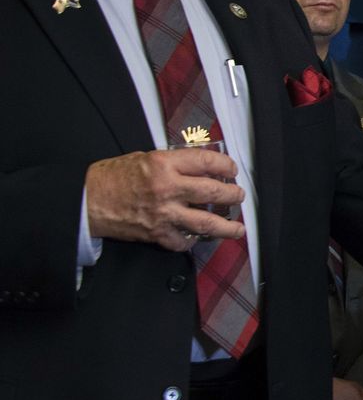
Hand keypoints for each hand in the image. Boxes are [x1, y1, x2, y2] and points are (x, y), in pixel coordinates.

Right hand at [84, 149, 244, 250]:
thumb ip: (174, 163)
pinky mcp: (157, 234)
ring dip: (227, 227)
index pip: (207, 162)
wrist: (87, 200)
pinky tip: (199, 237)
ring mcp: (164, 214)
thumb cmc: (112, 177)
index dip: (226, 166)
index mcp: (164, 165)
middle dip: (233, 195)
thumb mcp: (145, 157)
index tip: (231, 170)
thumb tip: (201, 167)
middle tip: (238, 196)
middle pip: (214, 193)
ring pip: (206, 223)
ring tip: (237, 228)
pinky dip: (193, 240)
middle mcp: (167, 189)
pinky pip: (184, 241)